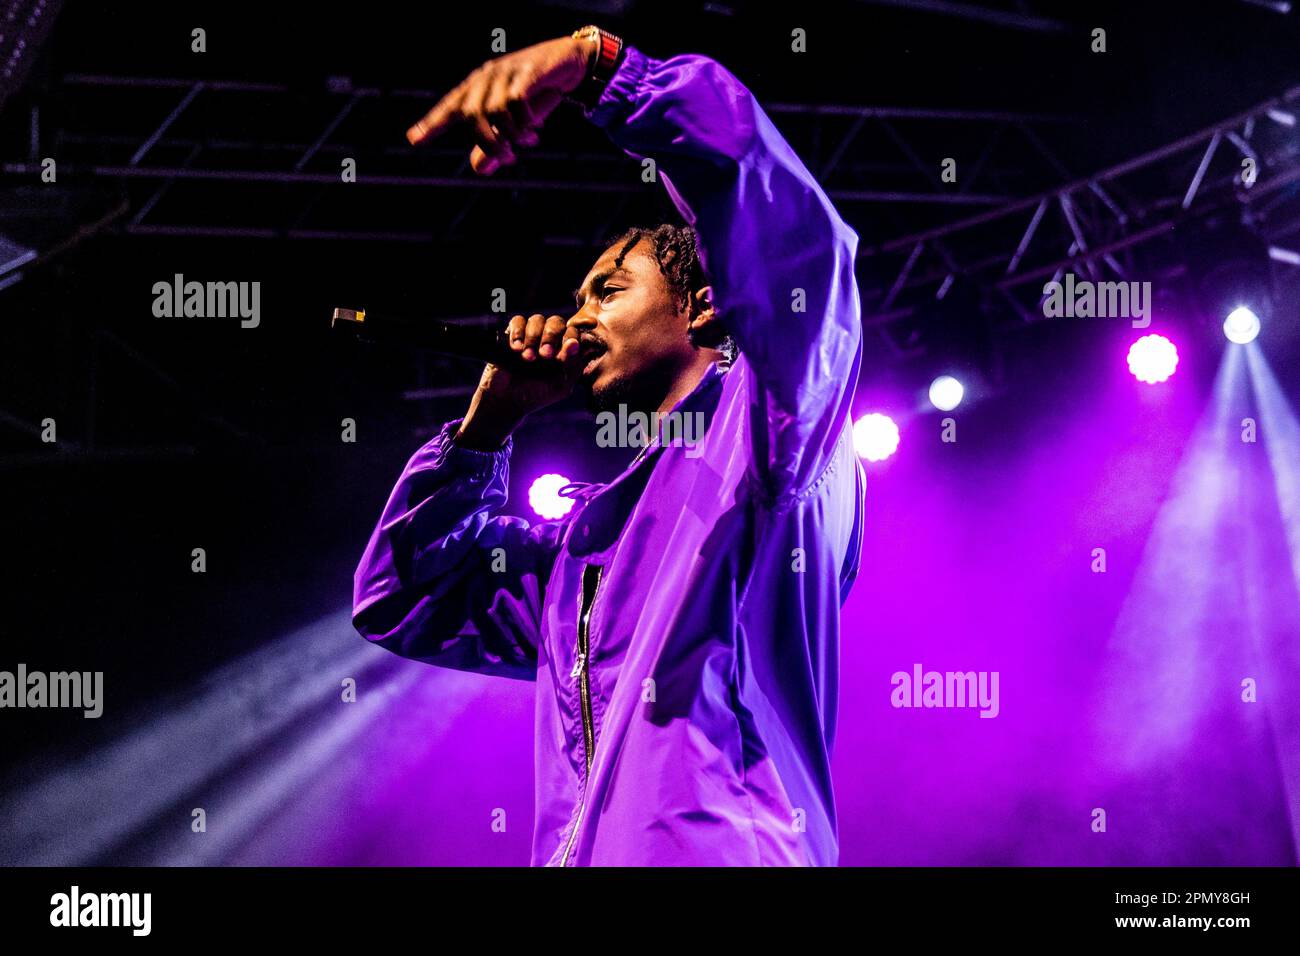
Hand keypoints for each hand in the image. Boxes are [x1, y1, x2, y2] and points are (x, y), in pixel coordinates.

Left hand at [406, 36, 594, 174]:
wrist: (566, 63)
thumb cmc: (534, 93)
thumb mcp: (513, 123)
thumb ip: (494, 145)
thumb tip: (477, 169)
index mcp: (476, 89)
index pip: (449, 107)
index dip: (432, 124)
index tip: (414, 140)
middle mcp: (485, 78)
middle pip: (472, 115)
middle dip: (490, 143)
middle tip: (510, 159)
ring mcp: (505, 72)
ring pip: (495, 110)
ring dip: (513, 135)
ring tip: (530, 141)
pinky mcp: (527, 71)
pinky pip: (516, 100)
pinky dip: (525, 121)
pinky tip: (536, 128)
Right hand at [454, 314, 581, 449]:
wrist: (507, 400)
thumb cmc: (536, 395)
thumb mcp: (561, 386)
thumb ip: (572, 365)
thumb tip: (574, 344)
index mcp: (564, 350)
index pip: (573, 332)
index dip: (570, 337)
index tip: (563, 352)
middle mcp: (549, 340)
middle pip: (556, 322)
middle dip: (551, 336)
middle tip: (544, 354)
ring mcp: (530, 336)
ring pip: (537, 319)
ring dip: (533, 337)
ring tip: (527, 357)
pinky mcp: (512, 335)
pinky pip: (517, 321)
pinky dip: (517, 333)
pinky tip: (516, 349)